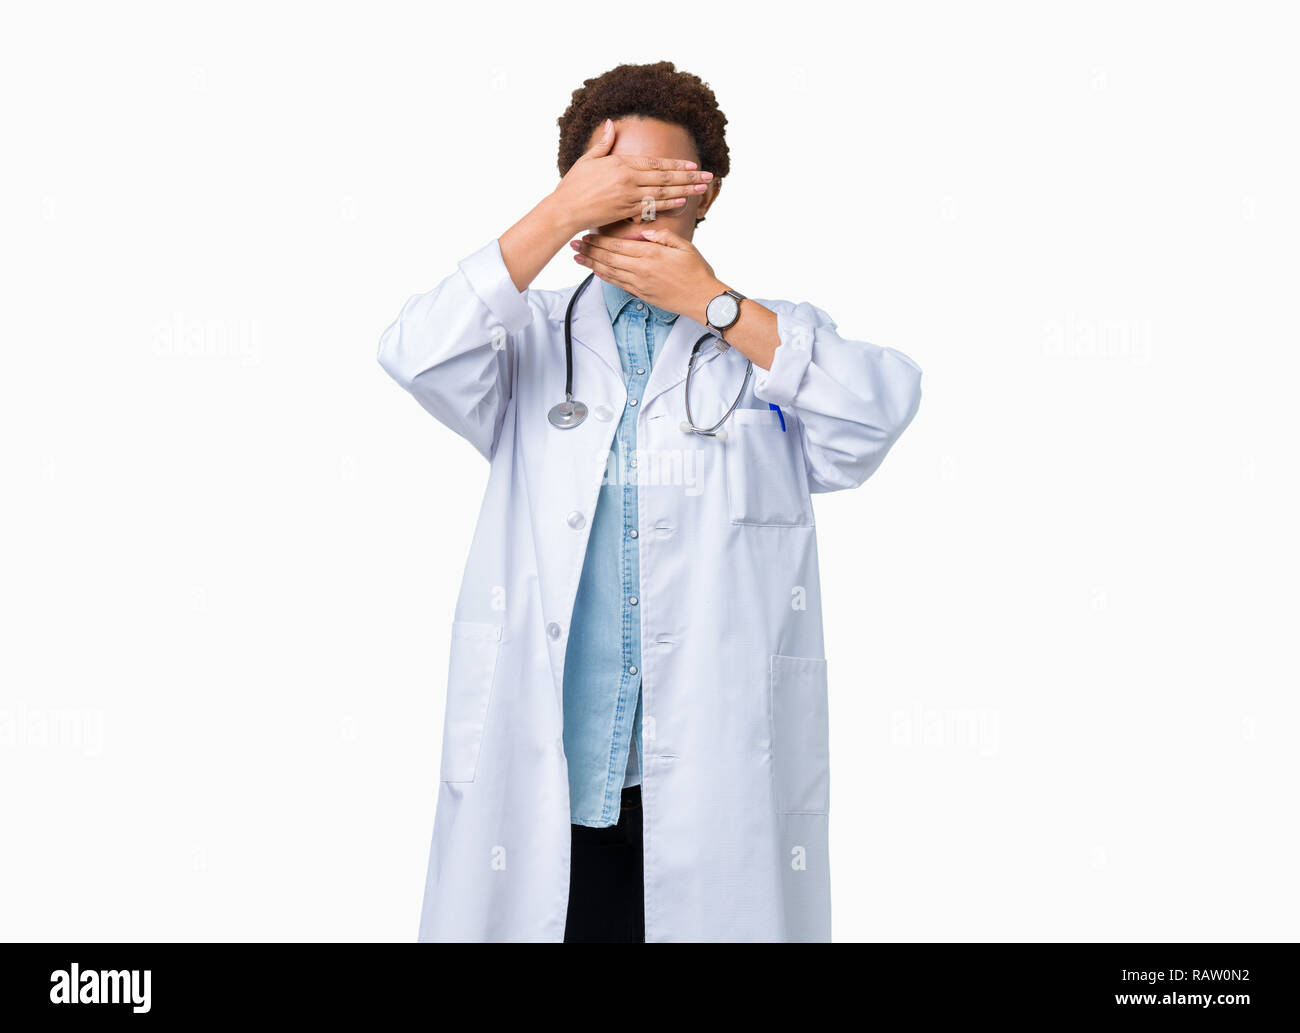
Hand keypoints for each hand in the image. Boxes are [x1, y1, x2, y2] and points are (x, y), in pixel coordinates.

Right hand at [550, 118, 713, 232]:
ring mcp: (628, 195)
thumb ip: (604, 143)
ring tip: (702, 188)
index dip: (676, 163)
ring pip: (663, 191)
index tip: (692, 164)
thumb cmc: (573, 185)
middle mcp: (628, 178)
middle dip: (689, 176)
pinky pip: (652, 206)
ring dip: (685, 189)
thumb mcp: (588, 160)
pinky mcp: (625, 210)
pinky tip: (683, 200)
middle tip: (708, 175)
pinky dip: (668, 203)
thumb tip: (612, 124)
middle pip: (665, 176)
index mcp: (620, 163)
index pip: (655, 162)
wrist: (564, 209)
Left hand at [569, 226, 724, 322]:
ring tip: (578, 257)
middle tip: (575, 244)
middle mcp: (642, 269)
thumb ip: (662, 236)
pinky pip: (618, 284)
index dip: (600, 240)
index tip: (587, 234)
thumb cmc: (697, 271)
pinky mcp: (641, 295)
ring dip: (591, 264)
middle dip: (590, 250)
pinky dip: (605, 277)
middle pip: (609, 258)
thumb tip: (642, 232)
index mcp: (652, 254)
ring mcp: (640, 284)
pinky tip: (595, 271)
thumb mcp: (684, 246)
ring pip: (609, 272)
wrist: (703, 299)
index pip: (618, 245)